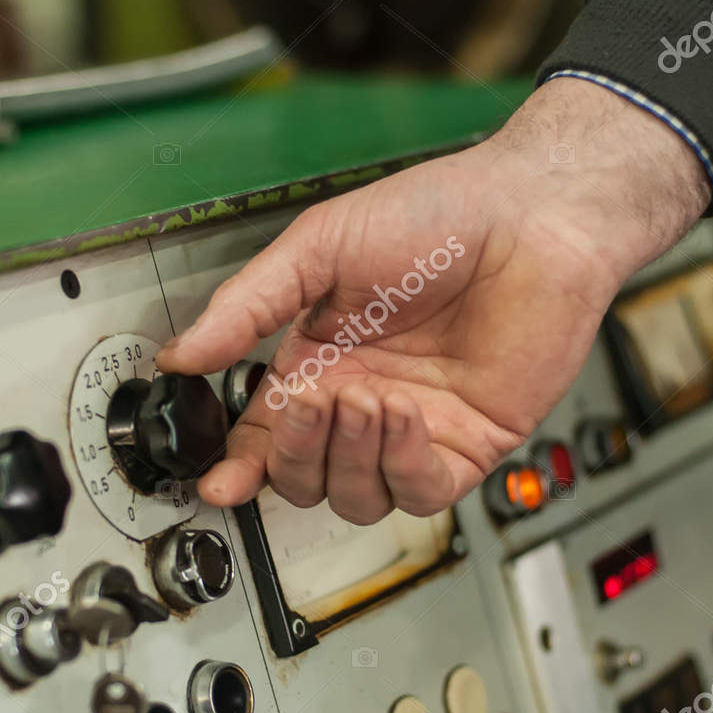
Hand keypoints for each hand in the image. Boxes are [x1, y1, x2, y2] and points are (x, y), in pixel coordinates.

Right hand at [155, 77, 710, 523]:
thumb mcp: (319, 247)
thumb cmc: (437, 214)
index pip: (266, 439)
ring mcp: (416, 428)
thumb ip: (248, 306)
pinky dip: (403, 464)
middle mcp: (363, 401)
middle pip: (305, 479)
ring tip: (364, 397)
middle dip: (298, 453)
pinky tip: (404, 415)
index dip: (239, 468)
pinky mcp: (469, 443)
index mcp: (319, 360)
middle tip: (312, 403)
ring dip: (350, 457)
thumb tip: (181, 354)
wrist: (531, 215)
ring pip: (359, 498)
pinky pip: (422, 493)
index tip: (219, 481)